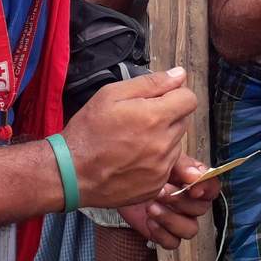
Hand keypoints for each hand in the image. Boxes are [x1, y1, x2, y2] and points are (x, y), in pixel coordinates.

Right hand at [61, 68, 194, 208]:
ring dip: (162, 139)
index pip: (190, 99)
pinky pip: (166, 166)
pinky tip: (133, 159)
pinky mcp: (156, 185)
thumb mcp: (112, 95)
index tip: (161, 99)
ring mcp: (162, 168)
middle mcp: (164, 144)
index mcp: (155, 118)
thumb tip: (179, 75)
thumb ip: (151, 83)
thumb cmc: (88, 132)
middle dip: (166, 116)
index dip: (176, 95)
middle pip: (182, 121)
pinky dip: (155, 161)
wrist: (71, 173)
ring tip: (133, 141)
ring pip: (175, 144)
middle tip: (139, 120)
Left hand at [118, 154, 219, 249]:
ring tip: (151, 208)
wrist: (121, 183)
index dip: (207, 190)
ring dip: (170, 219)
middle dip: (179, 201)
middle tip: (160, 191)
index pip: (212, 188)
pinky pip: (173, 243)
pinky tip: (149, 221)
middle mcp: (190, 203)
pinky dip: (162, 234)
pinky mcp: (165, 233)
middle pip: (200, 209)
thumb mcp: (164, 160)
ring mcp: (179, 220)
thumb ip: (183, 166)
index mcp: (194, 183)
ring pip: (190, 230)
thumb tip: (197, 175)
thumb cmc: (145, 169)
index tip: (193, 189)